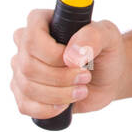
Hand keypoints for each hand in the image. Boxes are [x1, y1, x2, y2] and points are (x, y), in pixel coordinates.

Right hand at [11, 9, 126, 119]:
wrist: (108, 77)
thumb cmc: (105, 51)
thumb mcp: (108, 36)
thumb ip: (93, 36)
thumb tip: (71, 55)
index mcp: (41, 22)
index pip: (31, 38)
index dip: (53, 54)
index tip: (78, 61)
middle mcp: (25, 45)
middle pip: (28, 66)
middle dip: (61, 77)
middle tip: (86, 76)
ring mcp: (22, 70)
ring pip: (27, 87)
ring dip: (59, 94)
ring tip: (81, 90)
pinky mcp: (24, 93)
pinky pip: (24, 105)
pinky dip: (48, 109)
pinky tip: (65, 104)